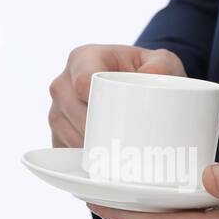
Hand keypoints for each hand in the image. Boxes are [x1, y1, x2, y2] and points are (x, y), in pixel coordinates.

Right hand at [49, 44, 185, 146]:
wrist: (136, 87)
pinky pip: (62, 148)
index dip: (97, 102)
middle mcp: (63, 83)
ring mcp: (56, 109)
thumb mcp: (161, 62)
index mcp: (83, 58)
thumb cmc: (146, 73)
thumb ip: (162, 65)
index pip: (83, 83)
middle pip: (71, 110)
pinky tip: (100, 159)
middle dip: (95, 129)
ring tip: (113, 152)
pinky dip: (79, 157)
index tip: (117, 117)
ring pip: (65, 132)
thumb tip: (150, 77)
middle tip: (122, 143)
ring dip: (86, 145)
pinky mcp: (56, 132)